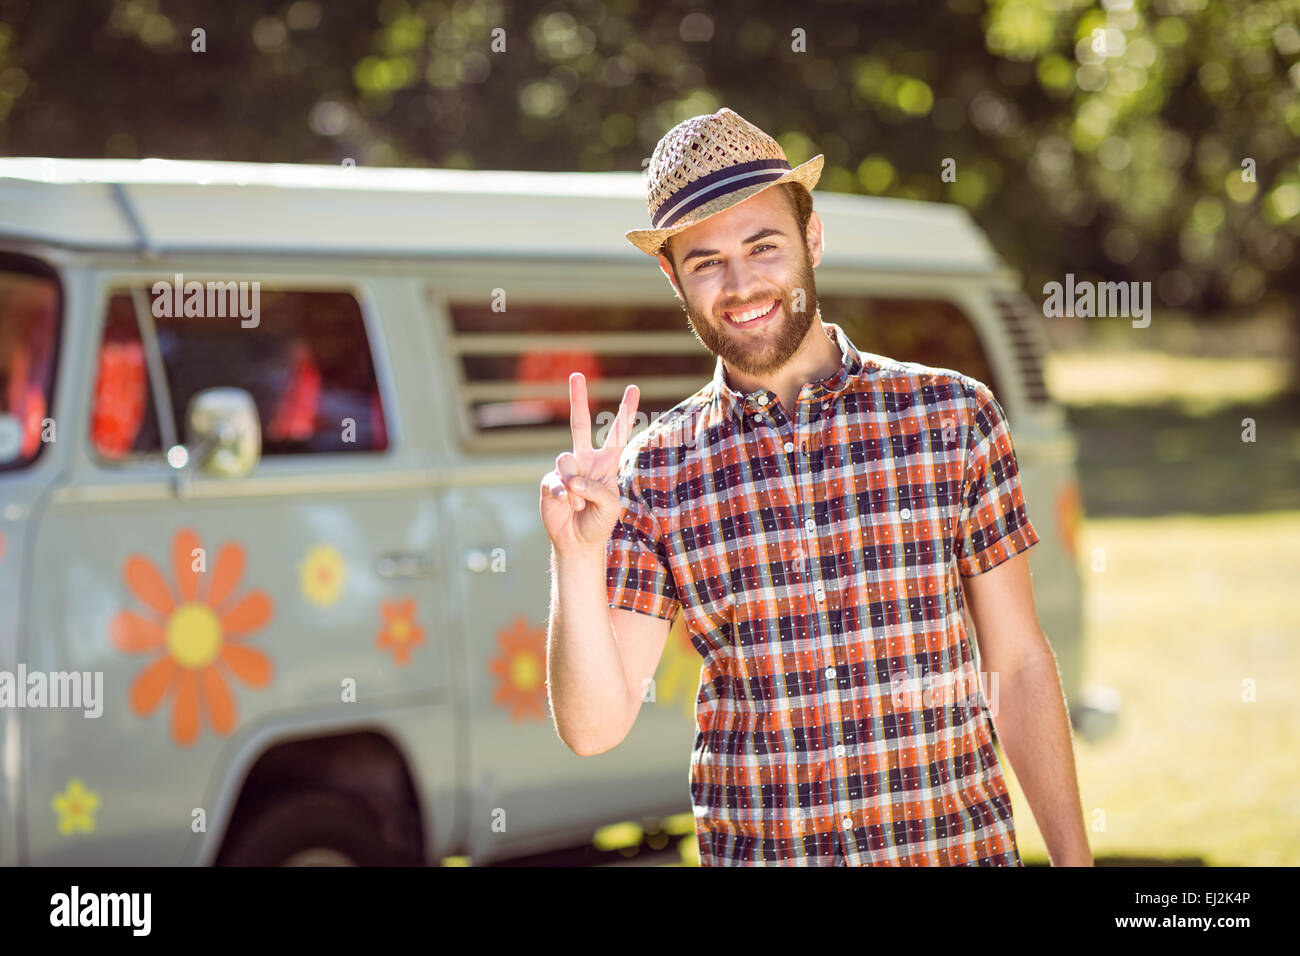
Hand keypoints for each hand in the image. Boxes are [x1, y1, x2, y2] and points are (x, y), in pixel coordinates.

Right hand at [540, 373, 639, 556]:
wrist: (578, 541)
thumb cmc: (599, 522)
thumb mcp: (611, 506)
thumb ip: (597, 490)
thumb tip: (571, 480)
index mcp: (606, 462)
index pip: (616, 433)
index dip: (625, 411)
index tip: (633, 388)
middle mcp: (586, 461)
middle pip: (580, 424)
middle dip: (577, 399)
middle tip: (576, 374)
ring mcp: (566, 470)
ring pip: (565, 460)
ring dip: (574, 487)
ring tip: (579, 505)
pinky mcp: (549, 482)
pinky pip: (554, 481)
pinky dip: (562, 495)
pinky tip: (565, 504)